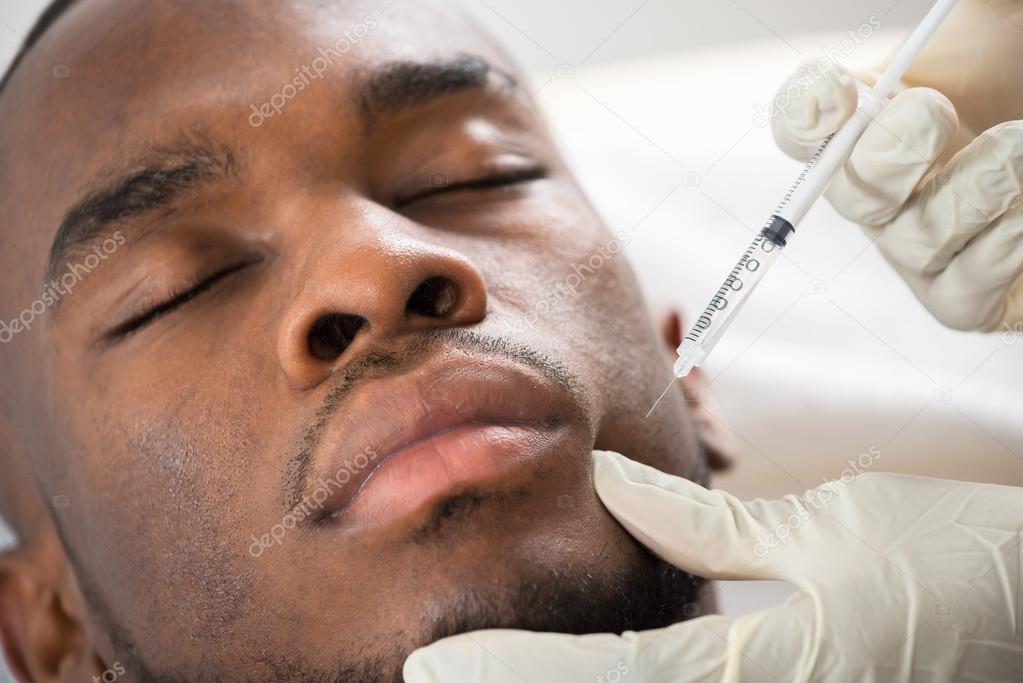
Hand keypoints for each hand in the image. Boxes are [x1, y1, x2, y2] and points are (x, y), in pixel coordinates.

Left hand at [404, 450, 1022, 681]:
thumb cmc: (959, 566)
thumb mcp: (828, 532)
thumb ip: (702, 523)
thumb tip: (610, 484)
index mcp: (761, 672)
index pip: (602, 676)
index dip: (506, 671)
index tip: (430, 664)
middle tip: (437, 677)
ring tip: (488, 673)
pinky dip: (628, 682)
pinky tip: (595, 665)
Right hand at [772, 0, 1022, 331]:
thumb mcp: (1002, 24)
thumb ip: (969, 13)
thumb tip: (941, 19)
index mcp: (876, 118)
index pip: (803, 123)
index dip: (804, 114)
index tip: (835, 92)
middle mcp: (884, 191)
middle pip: (847, 194)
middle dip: (884, 156)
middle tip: (933, 112)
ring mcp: (920, 250)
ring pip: (911, 243)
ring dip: (968, 192)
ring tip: (1020, 149)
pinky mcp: (965, 298)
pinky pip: (956, 296)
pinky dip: (994, 253)